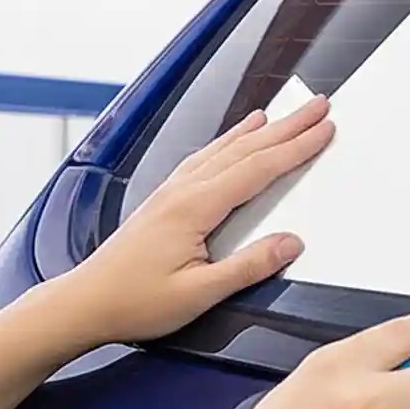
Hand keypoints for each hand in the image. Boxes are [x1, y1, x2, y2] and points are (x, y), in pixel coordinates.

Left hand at [49, 96, 333, 350]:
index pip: (258, 169)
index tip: (323, 130)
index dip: (296, 148)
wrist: (85, 302)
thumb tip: (290, 243)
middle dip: (287, 126)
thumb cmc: (134, 301)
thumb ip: (248, 266)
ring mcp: (172, 191)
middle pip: (246, 149)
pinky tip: (234, 138)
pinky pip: (205, 158)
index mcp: (194, 207)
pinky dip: (228, 141)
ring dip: (260, 130)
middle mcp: (183, 190)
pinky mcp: (165, 199)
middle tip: (317, 106)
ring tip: (283, 115)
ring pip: (225, 148)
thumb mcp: (199, 293)